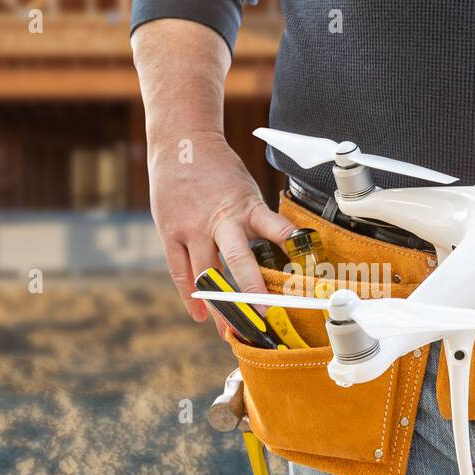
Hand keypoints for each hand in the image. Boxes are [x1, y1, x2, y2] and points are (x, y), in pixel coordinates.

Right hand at [148, 132, 294, 336]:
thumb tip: (280, 254)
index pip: (274, 230)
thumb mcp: (247, 191)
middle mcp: (219, 219)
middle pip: (237, 260)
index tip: (304, 274)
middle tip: (263, 317)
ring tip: (229, 331)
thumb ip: (257, 222)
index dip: (290, 250)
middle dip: (250, 291)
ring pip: (206, 273)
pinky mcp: (170, 232)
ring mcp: (191, 228)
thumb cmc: (219, 171)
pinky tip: (200, 316)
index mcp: (246, 206)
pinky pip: (179, 271)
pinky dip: (190, 296)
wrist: (181, 143)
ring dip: (219, 305)